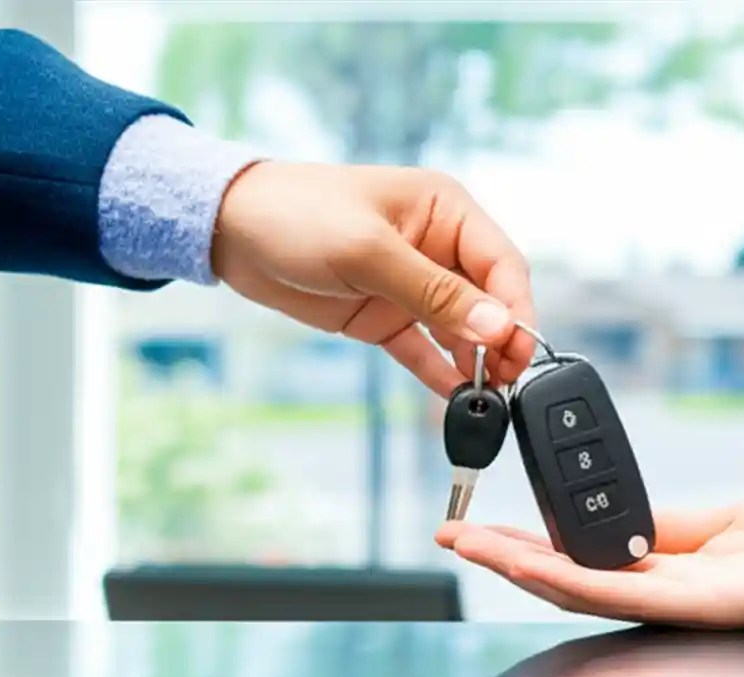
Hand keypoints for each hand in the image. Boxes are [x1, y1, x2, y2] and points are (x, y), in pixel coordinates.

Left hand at [212, 162, 534, 395]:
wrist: (227, 230)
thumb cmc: (296, 214)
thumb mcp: (368, 251)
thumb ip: (435, 293)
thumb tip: (496, 327)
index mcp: (447, 210)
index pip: (502, 263)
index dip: (515, 308)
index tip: (516, 349)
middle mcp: (438, 247)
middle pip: (489, 301)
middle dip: (501, 342)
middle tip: (506, 381)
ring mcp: (412, 285)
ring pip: (462, 330)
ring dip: (476, 362)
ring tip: (485, 399)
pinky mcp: (385, 315)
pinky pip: (425, 349)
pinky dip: (440, 373)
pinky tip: (456, 399)